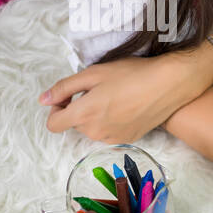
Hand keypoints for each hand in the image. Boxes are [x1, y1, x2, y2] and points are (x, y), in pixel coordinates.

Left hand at [40, 42, 212, 142]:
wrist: (169, 85)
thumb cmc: (131, 74)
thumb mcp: (93, 74)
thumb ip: (64, 87)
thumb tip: (43, 99)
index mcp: (84, 114)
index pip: (53, 124)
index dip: (56, 107)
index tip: (69, 95)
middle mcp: (96, 132)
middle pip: (74, 124)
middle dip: (78, 109)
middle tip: (98, 90)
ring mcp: (113, 138)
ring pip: (92, 128)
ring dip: (95, 116)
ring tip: (115, 97)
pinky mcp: (128, 139)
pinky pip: (109, 132)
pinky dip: (111, 121)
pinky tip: (127, 106)